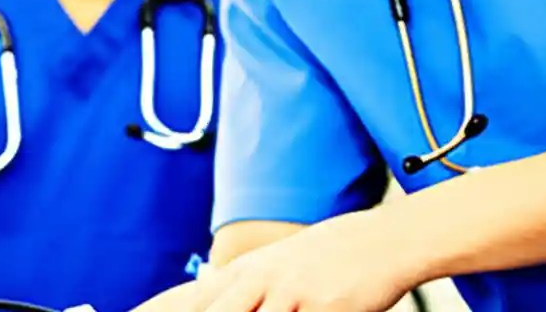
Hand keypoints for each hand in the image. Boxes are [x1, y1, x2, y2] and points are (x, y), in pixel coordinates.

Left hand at [193, 210, 422, 311]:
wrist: (380, 241)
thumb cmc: (325, 254)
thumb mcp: (277, 259)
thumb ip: (242, 275)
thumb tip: (207, 274)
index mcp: (248, 270)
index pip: (196, 300)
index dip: (165, 309)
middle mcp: (263, 281)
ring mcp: (292, 296)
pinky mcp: (322, 310)